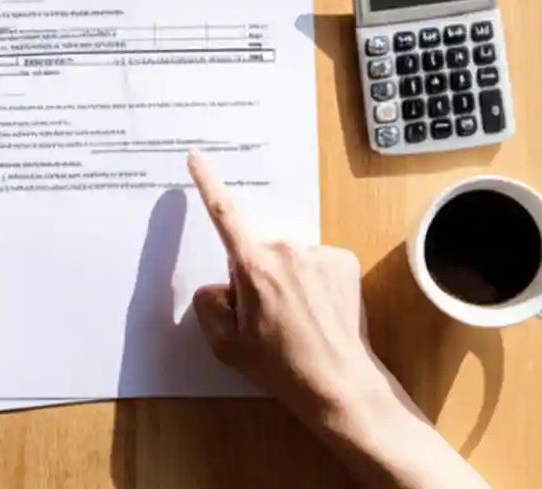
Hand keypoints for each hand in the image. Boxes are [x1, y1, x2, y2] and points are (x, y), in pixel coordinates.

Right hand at [186, 151, 488, 487]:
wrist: (335, 382)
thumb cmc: (278, 365)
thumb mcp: (224, 342)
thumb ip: (209, 303)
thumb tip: (220, 286)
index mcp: (253, 266)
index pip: (224, 215)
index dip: (208, 184)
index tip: (198, 158)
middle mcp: (286, 250)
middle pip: (257, 251)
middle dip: (255, 275)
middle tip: (266, 317)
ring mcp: (318, 253)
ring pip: (288, 258)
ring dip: (287, 279)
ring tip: (296, 320)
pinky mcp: (343, 261)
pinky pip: (315, 263)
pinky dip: (313, 282)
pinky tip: (319, 311)